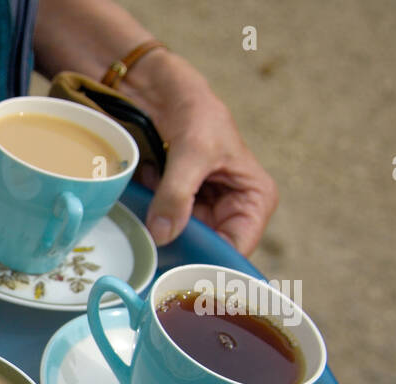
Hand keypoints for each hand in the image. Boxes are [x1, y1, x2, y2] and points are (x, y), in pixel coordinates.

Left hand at [125, 51, 278, 255]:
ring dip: (161, 239)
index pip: (237, 249)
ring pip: (182, 243)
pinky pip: (161, 228)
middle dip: (181, 257)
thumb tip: (163, 234)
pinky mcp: (176, 207)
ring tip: (147, 232)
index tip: (183, 278)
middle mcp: (231, 211)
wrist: (164, 92)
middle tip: (155, 269)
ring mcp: (202, 211)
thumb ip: (178, 194)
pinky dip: (149, 223)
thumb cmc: (196, 112)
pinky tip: (142, 212)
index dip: (212, 266)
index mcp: (254, 199)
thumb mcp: (192, 151)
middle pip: (207, 252)